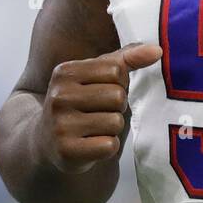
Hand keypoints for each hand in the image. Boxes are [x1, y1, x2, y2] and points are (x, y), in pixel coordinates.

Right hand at [37, 42, 162, 173]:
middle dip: (116, 108)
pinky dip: (107, 147)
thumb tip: (157, 51)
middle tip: (97, 114)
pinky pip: (109, 146)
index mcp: (65, 72)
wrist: (45, 142)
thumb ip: (125, 60)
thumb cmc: (79, 103)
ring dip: (112, 129)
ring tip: (93, 129)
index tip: (100, 93)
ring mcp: (60, 125)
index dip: (118, 84)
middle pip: (118, 96)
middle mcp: (59, 96)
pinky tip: (90, 145)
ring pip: (115, 122)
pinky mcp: (67, 151)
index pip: (116, 70)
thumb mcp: (95, 76)